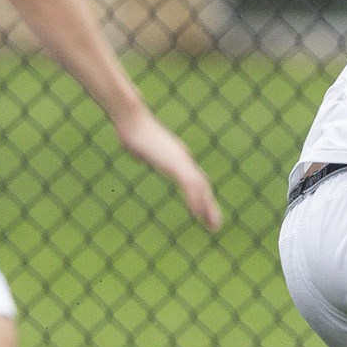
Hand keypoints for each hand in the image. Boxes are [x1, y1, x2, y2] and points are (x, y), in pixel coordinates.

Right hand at [113, 112, 221, 230]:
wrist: (131, 119)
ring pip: (200, 186)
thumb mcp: (142, 147)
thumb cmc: (132, 130)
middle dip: (209, 206)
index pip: (194, 180)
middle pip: (202, 185)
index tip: (203, 214)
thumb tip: (141, 155)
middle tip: (215, 226)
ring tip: (212, 225)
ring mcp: (181, 159)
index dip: (201, 197)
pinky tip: (197, 213)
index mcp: (177, 157)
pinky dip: (195, 199)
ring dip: (207, 207)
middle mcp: (183, 158)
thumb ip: (146, 153)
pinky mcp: (175, 162)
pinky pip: (190, 184)